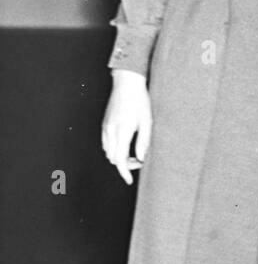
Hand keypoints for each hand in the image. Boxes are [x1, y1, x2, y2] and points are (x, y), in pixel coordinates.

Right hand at [102, 70, 151, 185]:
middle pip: (113, 158)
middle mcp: (111, 131)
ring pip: (108, 152)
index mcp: (123, 131)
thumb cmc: (140, 102)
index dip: (124, 172)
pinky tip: (124, 145)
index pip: (120, 159)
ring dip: (119, 157)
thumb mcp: (147, 122)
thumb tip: (141, 159)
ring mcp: (106, 127)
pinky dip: (113, 149)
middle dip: (125, 164)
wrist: (127, 84)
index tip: (129, 180)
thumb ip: (144, 142)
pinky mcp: (104, 124)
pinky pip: (106, 143)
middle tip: (139, 161)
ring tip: (133, 152)